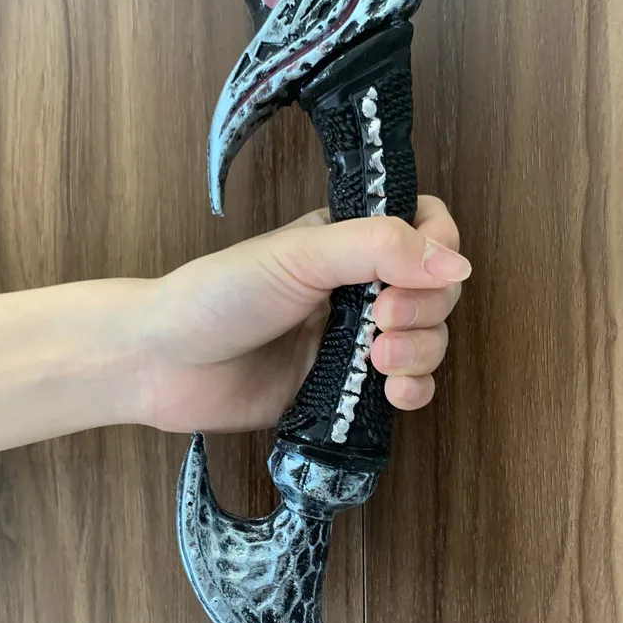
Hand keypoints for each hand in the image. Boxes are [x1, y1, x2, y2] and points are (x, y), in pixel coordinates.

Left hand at [138, 196, 470, 433]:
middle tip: (382, 324)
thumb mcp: (298, 256)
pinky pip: (404, 388)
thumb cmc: (219, 295)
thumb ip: (376, 249)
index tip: (420, 273)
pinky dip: (414, 390)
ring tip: (379, 361)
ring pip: (426, 341)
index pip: (424, 227)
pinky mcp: (345, 390)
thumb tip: (457, 263)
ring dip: (422, 352)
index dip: (439, 247)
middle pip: (434, 290)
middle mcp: (358, 288)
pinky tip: (395, 394)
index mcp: (348, 241)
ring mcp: (353, 341)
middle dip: (425, 309)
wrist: (164, 365)